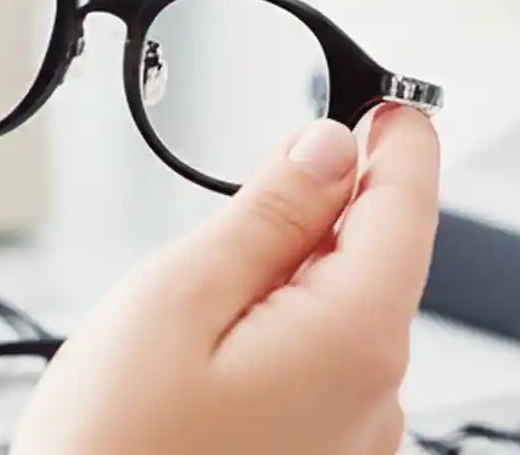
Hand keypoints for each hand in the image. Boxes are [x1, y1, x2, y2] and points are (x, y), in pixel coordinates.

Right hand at [12, 105, 439, 454]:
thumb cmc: (111, 452)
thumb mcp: (177, 299)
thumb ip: (267, 216)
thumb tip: (329, 148)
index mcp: (354, 338)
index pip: (408, 203)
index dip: (399, 137)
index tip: (389, 99)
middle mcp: (377, 394)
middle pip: (376, 256)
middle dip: (323, 209)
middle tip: (249, 188)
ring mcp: (356, 439)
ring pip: (345, 312)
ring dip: (293, 277)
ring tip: (202, 306)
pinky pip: (324, 367)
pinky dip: (284, 333)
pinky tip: (215, 356)